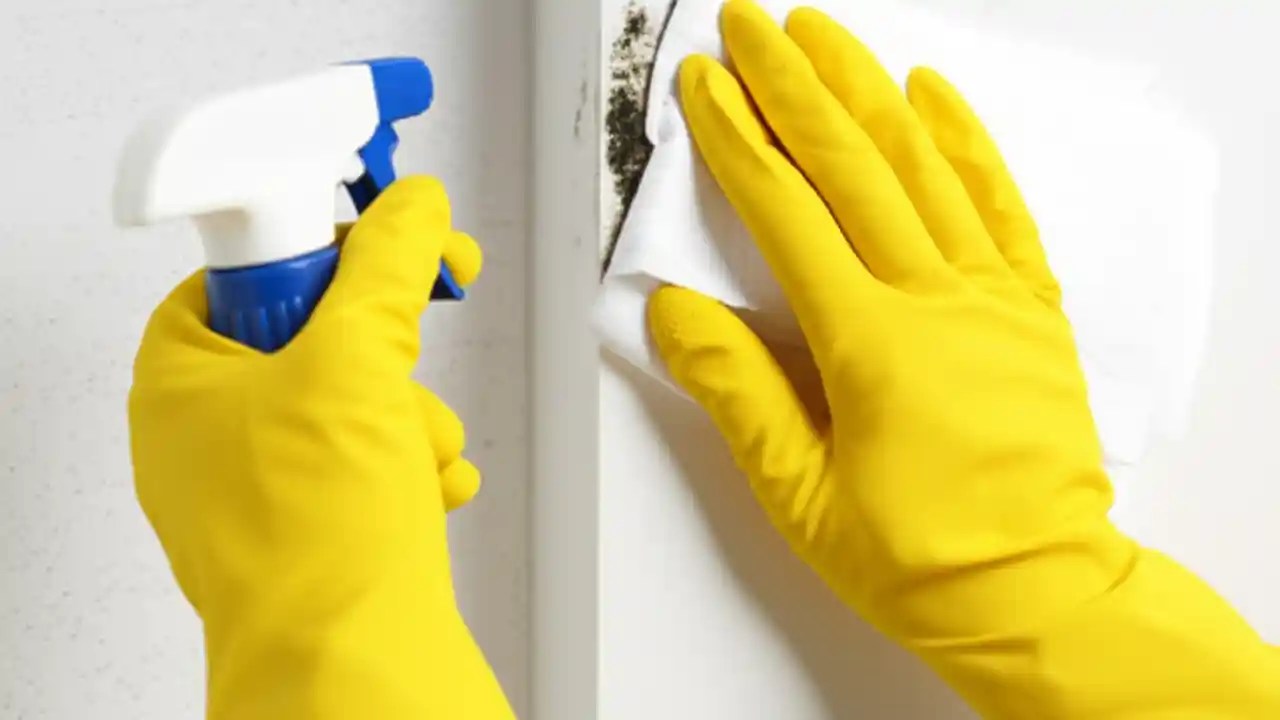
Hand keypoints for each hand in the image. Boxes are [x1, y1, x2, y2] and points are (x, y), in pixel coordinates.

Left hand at [129, 177, 512, 718]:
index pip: (239, 277)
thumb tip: (412, 210)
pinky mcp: (310, 531)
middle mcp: (207, 439)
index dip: (313, 256)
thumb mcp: (356, 362)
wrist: (354, 659)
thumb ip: (388, 267)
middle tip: (404, 355)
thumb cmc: (316, 536)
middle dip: (384, 358)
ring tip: (411, 454)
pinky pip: (366, 468)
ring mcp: (258, 491)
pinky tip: (424, 489)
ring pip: (351, 407)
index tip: (372, 250)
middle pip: (311, 341)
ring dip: (406, 421)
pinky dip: (407, 470)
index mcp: (179, 385)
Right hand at [650, 1, 1279, 715]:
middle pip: (851, 163)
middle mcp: (934, 299)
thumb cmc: (920, 559)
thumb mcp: (799, 496)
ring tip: (820, 33)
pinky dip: (966, 139)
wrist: (1039, 591)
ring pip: (921, 165)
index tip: (703, 90)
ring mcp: (991, 295)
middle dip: (791, 84)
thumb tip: (676, 314)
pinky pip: (998, 203)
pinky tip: (932, 91)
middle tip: (749, 26)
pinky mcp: (1031, 306)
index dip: (737, 143)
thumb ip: (736, 393)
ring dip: (865, 89)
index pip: (786, 214)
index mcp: (868, 344)